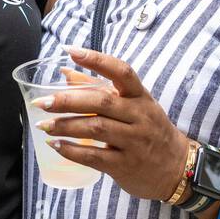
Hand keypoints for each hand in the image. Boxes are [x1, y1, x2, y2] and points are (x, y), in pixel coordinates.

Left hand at [29, 46, 190, 201]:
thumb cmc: (149, 130)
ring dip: (65, 126)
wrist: (176, 168)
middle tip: (43, 102)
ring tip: (43, 124)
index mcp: (140, 97)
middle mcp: (139, 116)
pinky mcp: (125, 165)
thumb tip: (65, 72)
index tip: (70, 50)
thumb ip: (100, 88)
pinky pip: (94, 157)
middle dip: (68, 101)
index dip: (96, 59)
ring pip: (95, 129)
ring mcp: (134, 142)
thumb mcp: (133, 106)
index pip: (121, 72)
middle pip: (101, 102)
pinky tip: (55, 144)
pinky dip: (72, 150)